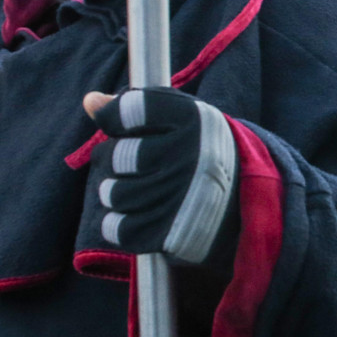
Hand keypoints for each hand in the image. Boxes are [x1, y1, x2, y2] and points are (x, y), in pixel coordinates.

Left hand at [83, 87, 237, 264]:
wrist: (246, 206)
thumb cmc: (202, 155)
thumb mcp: (181, 119)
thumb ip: (135, 107)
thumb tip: (90, 102)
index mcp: (194, 120)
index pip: (129, 108)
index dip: (116, 117)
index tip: (125, 127)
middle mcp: (189, 156)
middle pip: (116, 155)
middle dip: (119, 160)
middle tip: (138, 165)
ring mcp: (180, 197)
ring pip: (112, 193)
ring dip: (118, 193)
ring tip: (140, 191)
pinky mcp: (171, 234)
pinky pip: (116, 228)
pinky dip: (119, 223)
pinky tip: (138, 214)